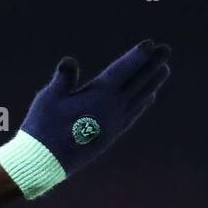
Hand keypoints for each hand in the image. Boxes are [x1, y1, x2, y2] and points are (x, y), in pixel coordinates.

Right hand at [25, 39, 170, 172]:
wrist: (44, 162)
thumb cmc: (42, 127)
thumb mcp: (48, 98)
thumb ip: (63, 79)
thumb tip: (69, 61)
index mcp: (99, 95)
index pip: (123, 70)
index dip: (137, 56)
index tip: (150, 44)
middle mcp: (113, 109)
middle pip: (137, 82)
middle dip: (152, 65)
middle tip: (165, 50)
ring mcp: (114, 124)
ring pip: (139, 99)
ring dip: (152, 83)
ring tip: (164, 71)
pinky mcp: (111, 136)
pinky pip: (132, 115)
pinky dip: (142, 104)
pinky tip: (148, 98)